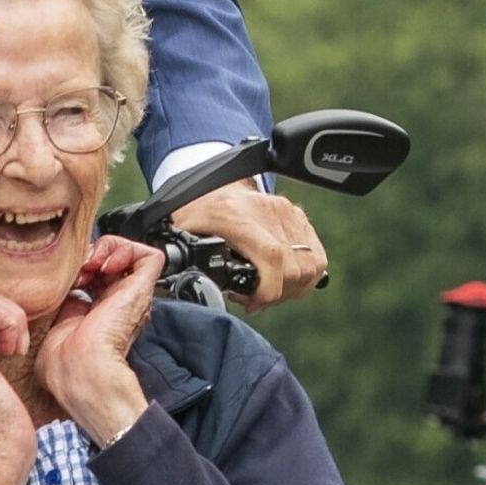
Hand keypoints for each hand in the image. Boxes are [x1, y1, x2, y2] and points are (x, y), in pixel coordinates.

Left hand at [35, 235, 161, 444]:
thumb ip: (62, 305)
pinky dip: (125, 249)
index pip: (97, 274)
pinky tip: (104, 264)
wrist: (78, 370)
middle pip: (113, 260)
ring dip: (107, 248)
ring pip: (131, 252)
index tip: (65, 275)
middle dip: (92, 253)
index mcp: (100, 312)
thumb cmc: (63, 363)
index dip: (81, 264)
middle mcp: (119, 302)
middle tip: (77, 268)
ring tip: (91, 265)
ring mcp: (132, 296)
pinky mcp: (142, 290)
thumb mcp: (53, 325)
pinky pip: (149, 256)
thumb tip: (59, 290)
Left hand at [169, 183, 326, 311]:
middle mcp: (266, 209)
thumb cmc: (194, 209)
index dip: (269, 290)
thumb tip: (168, 280)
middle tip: (252, 299)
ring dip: (293, 288)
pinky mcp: (297, 215)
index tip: (251, 303)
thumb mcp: (177, 228)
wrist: (211, 181)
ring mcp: (286, 210)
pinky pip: (317, 256)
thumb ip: (175, 254)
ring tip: (267, 290)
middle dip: (276, 295)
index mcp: (234, 214)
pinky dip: (304, 276)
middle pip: (294, 268)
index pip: (272, 257)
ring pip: (311, 265)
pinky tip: (282, 279)